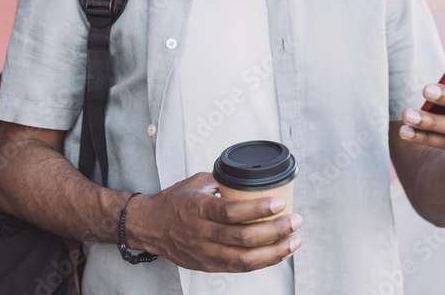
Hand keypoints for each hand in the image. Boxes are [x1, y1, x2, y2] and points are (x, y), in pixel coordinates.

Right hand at [124, 172, 302, 271]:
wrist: (149, 226)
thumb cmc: (173, 202)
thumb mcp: (196, 183)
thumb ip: (223, 181)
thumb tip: (249, 177)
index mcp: (199, 209)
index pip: (231, 212)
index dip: (258, 210)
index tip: (279, 202)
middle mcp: (202, 233)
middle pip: (244, 238)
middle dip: (275, 231)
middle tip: (295, 220)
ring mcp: (206, 253)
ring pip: (245, 258)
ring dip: (275, 251)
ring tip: (294, 240)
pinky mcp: (209, 265)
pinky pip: (240, 267)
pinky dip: (262, 261)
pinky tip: (278, 253)